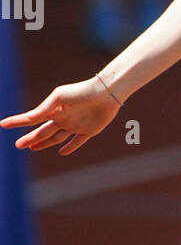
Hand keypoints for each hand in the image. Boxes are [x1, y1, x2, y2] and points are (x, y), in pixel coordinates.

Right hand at [0, 77, 120, 155]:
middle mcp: (63, 118)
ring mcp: (75, 125)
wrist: (106, 93)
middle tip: (18, 145)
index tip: (3, 124)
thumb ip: (44, 109)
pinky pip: (77, 141)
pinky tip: (62, 152)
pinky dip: (70, 147)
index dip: (17, 122)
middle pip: (43, 132)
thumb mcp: (59, 98)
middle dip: (30, 138)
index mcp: (53, 109)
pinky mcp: (89, 130)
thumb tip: (30, 119)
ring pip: (56, 138)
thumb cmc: (81, 92)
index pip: (32, 118)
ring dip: (44, 143)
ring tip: (32, 147)